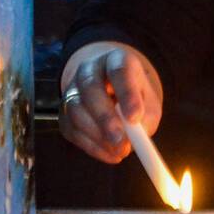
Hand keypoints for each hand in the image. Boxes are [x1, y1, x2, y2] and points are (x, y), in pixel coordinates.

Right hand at [58, 42, 162, 164]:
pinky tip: (109, 154)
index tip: (135, 118)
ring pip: (76, 109)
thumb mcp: (149, 101)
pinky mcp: (64, 111)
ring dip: (98, 136)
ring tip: (120, 152)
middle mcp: (89, 69)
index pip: (119, 70)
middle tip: (122, 142)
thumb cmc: (134, 96)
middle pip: (90, 87)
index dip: (126, 94)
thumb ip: (147, 116)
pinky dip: (90, 146)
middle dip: (106, 118)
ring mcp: (72, 89)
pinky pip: (70, 129)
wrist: (112, 92)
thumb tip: (136, 135)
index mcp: (116, 60)